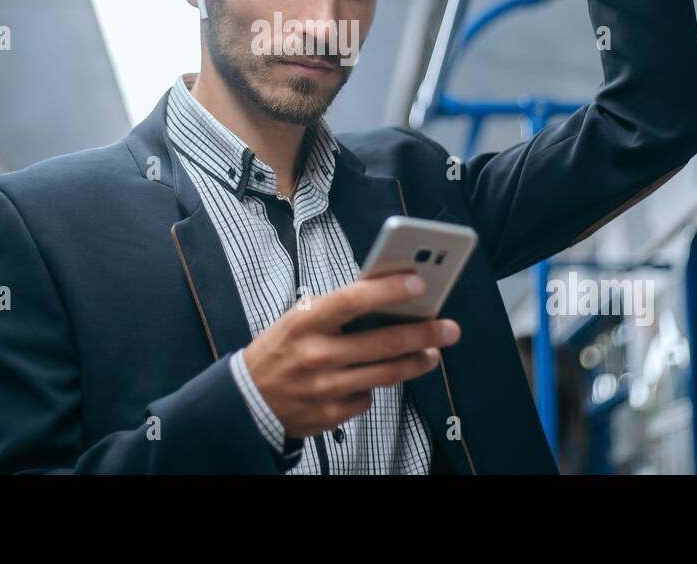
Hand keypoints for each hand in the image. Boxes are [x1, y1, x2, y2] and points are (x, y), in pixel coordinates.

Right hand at [242, 273, 461, 438]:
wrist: (246, 400)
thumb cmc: (281, 349)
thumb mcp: (299, 320)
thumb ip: (338, 310)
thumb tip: (388, 295)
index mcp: (305, 321)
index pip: (353, 299)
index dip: (388, 289)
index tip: (419, 281)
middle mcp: (316, 354)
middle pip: (384, 342)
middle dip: (425, 333)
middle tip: (450, 327)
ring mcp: (325, 388)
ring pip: (387, 374)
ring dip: (417, 361)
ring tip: (433, 352)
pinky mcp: (330, 414)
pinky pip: (368, 397)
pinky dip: (377, 385)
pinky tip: (378, 376)